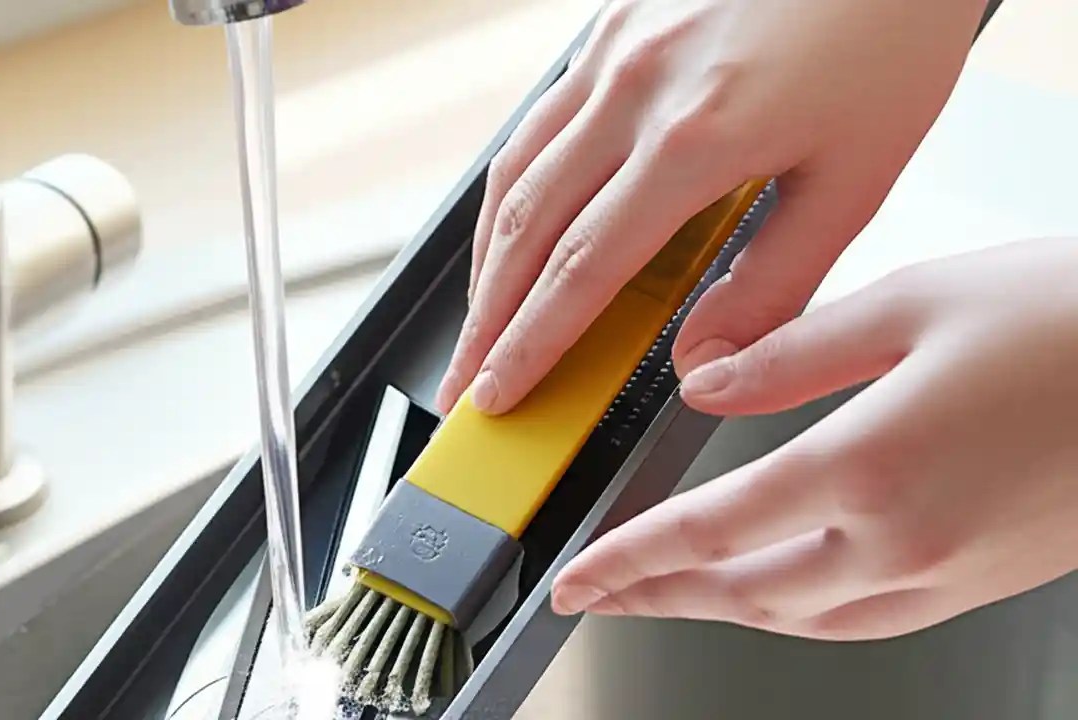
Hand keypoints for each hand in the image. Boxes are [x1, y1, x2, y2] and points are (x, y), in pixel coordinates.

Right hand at [434, 0, 987, 415]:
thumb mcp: (856, 179)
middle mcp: (633, 92)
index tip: (498, 392)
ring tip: (479, 319)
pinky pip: (536, 122)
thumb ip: (774, 284)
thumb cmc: (885, 39)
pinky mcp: (610, 29)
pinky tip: (513, 227)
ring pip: (514, 173)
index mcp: (694, 140)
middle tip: (464, 379)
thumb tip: (704, 364)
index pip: (582, 268)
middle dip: (485, 319)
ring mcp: (612, 53)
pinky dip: (512, 190)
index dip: (530, 343)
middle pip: (525, 228)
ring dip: (486, 259)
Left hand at [550, 238, 1077, 640]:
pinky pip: (860, 618)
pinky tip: (775, 585)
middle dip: (659, 596)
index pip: (710, 531)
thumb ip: (787, 354)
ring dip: (722, 608)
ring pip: (800, 619)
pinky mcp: (978, 580)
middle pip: (744, 594)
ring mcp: (946, 574)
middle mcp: (904, 542)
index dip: (631, 559)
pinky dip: (795, 609)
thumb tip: (706, 383)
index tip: (579, 574)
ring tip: (669, 591)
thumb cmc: (1065, 322)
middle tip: (602, 592)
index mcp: (870, 469)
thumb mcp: (907, 305)